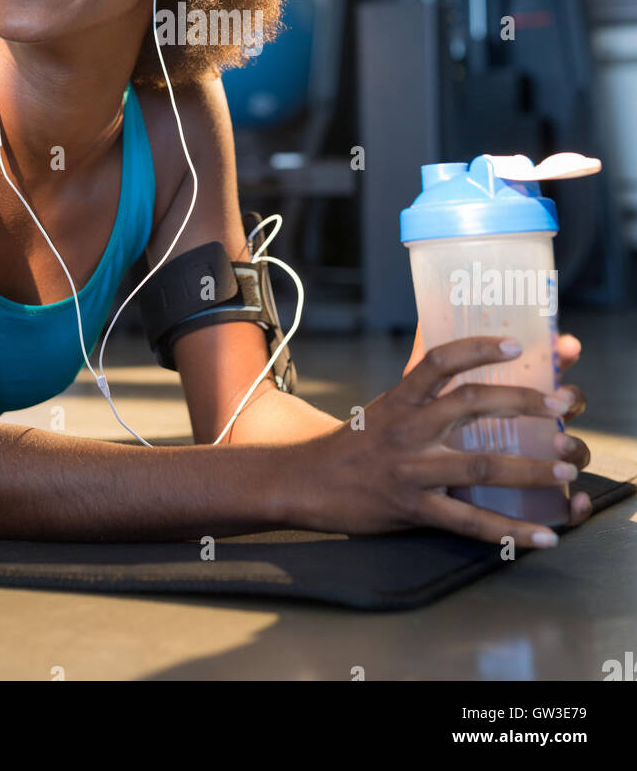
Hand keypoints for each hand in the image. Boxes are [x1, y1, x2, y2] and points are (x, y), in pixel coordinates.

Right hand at [284, 336, 590, 547]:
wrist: (306, 481)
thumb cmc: (353, 441)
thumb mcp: (383, 403)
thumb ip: (418, 379)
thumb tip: (441, 336)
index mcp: (401, 398)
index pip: (439, 360)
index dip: (478, 347)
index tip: (518, 344)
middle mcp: (408, 428)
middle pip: (470, 404)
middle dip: (522, 401)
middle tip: (563, 403)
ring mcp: (411, 470)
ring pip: (479, 465)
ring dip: (529, 467)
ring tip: (566, 466)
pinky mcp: (413, 508)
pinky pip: (469, 522)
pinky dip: (510, 531)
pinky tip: (543, 535)